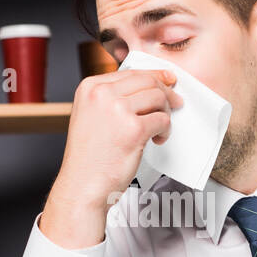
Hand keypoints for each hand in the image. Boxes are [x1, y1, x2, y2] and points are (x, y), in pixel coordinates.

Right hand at [40, 69, 182, 248]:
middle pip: (147, 81)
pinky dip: (165, 130)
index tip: (167, 80)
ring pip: (158, 97)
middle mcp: (101, 94)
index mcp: (90, 87)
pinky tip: (157, 139)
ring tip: (159, 129)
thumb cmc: (89, 157)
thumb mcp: (90, 115)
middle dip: (165, 92)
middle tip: (175, 103)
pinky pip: (162, 119)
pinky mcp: (133, 129)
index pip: (130, 72)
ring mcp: (117, 110)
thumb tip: (145, 88)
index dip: (154, 76)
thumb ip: (110, 99)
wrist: (82, 184)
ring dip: (165, 113)